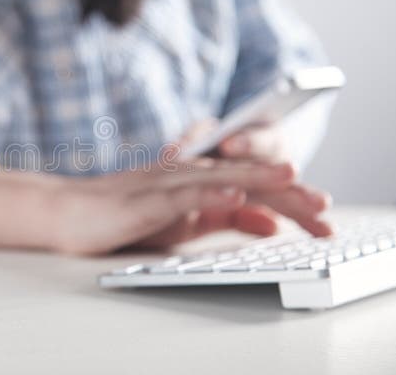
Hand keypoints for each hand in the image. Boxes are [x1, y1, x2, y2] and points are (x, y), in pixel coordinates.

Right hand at [132, 121, 331, 249]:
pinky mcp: (147, 198)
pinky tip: (234, 190)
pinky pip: (183, 192)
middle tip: (324, 205)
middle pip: (244, 177)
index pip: (252, 184)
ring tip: (292, 176)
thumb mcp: (187, 221)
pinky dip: (210, 190)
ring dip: (256, 176)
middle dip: (286, 190)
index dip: (288, 197)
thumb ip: (227, 216)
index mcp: (199, 179)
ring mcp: (167, 182)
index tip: (323, 217)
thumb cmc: (125, 217)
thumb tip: (271, 222)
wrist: (71, 213)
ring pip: (219, 176)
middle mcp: (187, 173)